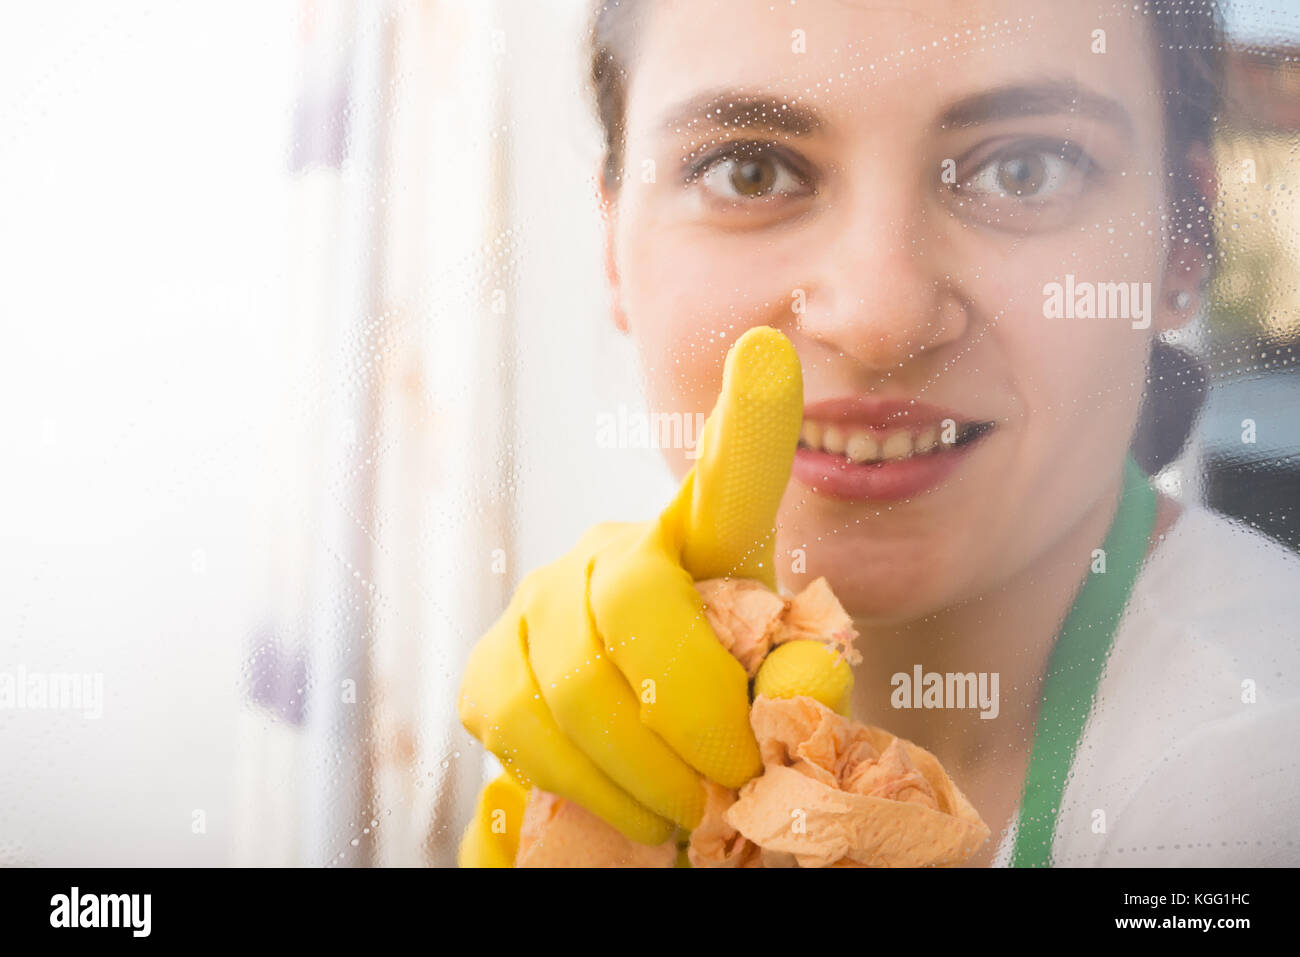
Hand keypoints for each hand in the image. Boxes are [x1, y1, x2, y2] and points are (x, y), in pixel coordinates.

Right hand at [457, 327, 803, 865]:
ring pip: (577, 688)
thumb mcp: (777, 691)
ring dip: (647, 776)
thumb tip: (798, 679)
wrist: (640, 753)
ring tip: (689, 812)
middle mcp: (611, 549)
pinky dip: (588, 788)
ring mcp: (537, 603)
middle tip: (731, 784)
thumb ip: (802, 678)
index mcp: (703, 542)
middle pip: (637, 609)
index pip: (729, 478)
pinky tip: (629, 804)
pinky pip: (524, 731)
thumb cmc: (725, 706)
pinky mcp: (487, 670)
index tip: (768, 351)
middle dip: (693, 717)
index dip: (752, 421)